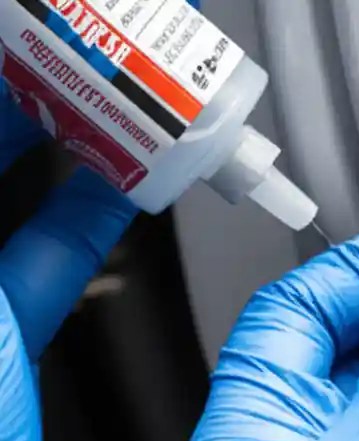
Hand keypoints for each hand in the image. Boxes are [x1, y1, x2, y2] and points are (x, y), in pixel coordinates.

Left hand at [0, 81, 137, 440]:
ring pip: (2, 196)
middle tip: (87, 51)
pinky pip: (38, 259)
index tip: (39, 34)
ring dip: (65, 143)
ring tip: (117, 96)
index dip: (4, 69)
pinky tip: (118, 183)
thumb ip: (8, 234)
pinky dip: (83, 216)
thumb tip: (19, 106)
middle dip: (31, 91)